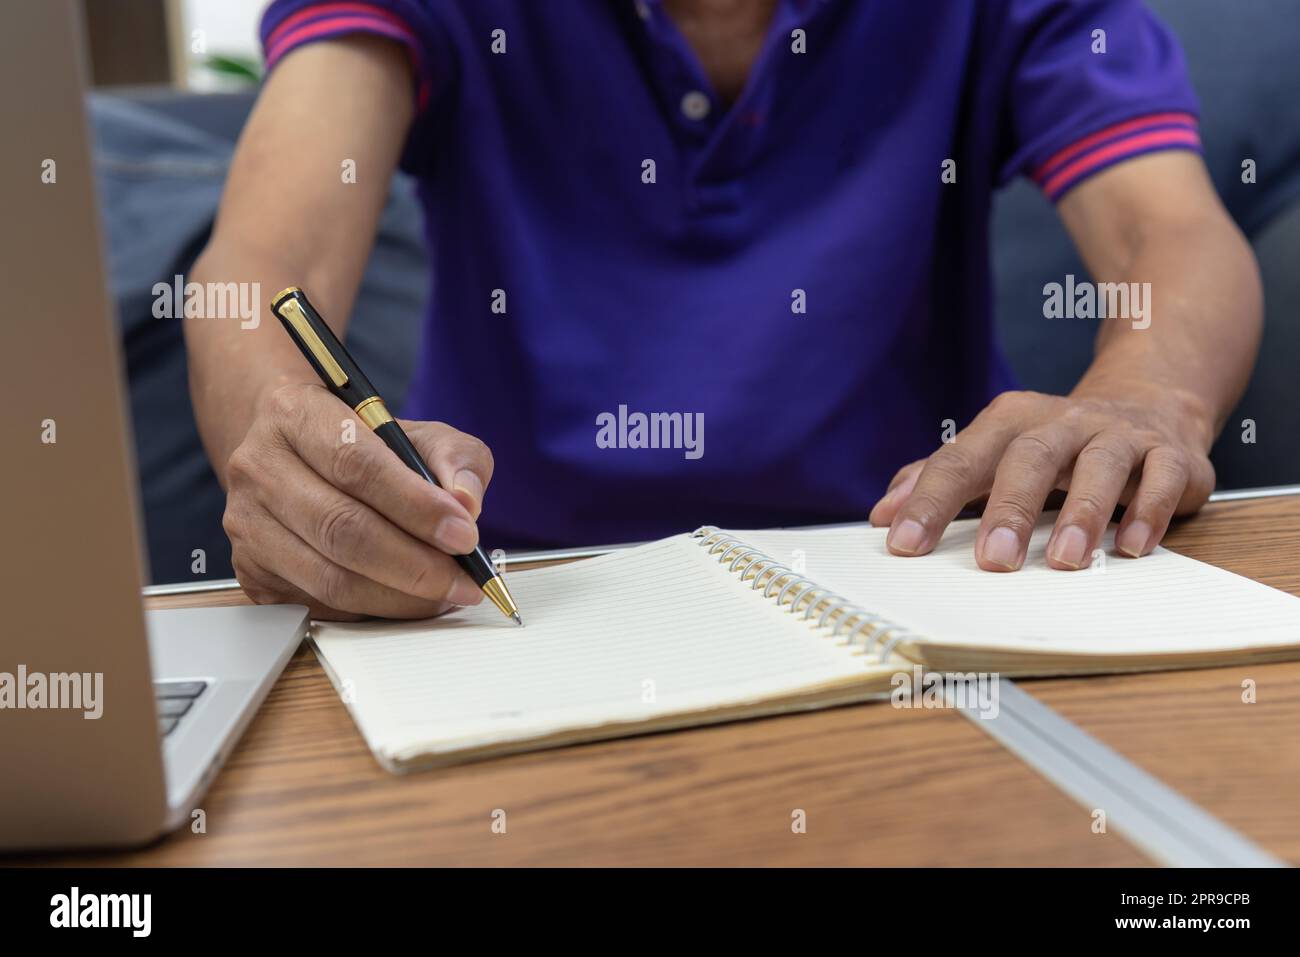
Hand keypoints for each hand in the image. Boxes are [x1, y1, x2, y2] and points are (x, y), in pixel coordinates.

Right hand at [222, 383, 494, 618]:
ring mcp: (247, 524)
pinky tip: (407, 601)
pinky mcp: (250, 572)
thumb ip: (455, 458)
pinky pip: (319, 606)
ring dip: (399, 597)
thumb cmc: (364, 444)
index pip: (355, 465)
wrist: (297, 455)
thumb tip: (466, 503)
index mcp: (296, 414)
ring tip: (445, 594)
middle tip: (464, 579)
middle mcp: (259, 467)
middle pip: (341, 529)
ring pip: (330, 579)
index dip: (415, 506)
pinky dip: (374, 611)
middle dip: (415, 564)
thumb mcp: (417, 433)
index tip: (464, 534)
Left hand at [868, 387, 1215, 570]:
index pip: (961, 460)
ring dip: (1083, 512)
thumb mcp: (994, 452)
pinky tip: (1132, 548)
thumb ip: (939, 478)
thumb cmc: (1053, 445)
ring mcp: (1117, 435)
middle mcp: (1061, 422)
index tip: (903, 543)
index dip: (930, 501)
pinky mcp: (1169, 455)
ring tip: (1066, 560)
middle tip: (993, 561)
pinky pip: (1161, 478)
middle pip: (1029, 457)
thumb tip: (883, 513)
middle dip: (1009, 509)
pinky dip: (1147, 512)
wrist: (1147, 405)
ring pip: (1099, 465)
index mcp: (1009, 421)